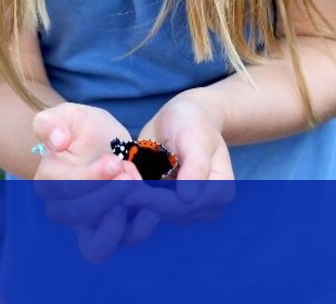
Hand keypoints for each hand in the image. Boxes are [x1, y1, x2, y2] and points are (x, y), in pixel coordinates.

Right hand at [31, 103, 143, 262]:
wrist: (109, 145)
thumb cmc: (86, 131)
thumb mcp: (71, 116)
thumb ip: (53, 122)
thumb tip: (56, 142)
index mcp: (49, 182)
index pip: (64, 189)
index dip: (91, 177)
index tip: (114, 161)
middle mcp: (63, 211)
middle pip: (78, 216)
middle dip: (108, 194)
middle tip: (129, 173)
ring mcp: (88, 225)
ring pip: (96, 246)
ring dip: (120, 221)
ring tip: (138, 192)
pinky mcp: (113, 230)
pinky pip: (122, 242)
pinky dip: (140, 228)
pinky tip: (153, 205)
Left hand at [130, 90, 235, 225]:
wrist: (183, 119)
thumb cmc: (192, 122)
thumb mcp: (195, 136)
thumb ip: (196, 165)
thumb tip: (189, 198)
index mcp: (220, 191)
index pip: (183, 206)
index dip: (155, 199)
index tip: (126, 184)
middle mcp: (207, 207)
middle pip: (168, 213)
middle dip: (141, 197)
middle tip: (115, 178)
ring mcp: (188, 211)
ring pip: (154, 215)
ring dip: (134, 197)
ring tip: (118, 175)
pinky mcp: (169, 209)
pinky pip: (146, 210)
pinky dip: (133, 196)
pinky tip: (122, 179)